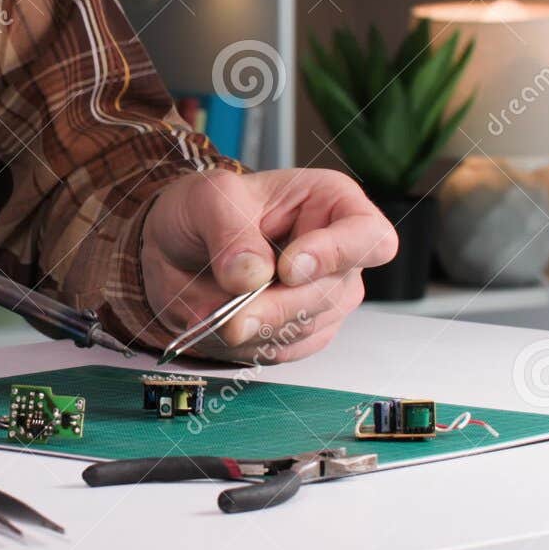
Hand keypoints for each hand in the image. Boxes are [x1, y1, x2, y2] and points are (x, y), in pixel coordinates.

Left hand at [140, 169, 396, 363]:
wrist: (179, 248)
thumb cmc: (207, 209)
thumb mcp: (207, 199)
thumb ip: (229, 231)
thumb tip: (253, 275)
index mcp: (330, 202)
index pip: (368, 236)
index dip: (336, 255)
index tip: (288, 269)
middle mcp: (337, 253)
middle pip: (334, 293)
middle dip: (277, 307)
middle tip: (231, 315)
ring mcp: (324, 297)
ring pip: (307, 327)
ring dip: (254, 327)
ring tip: (209, 312)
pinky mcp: (301, 332)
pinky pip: (284, 350)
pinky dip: (247, 344)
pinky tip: (220, 324)